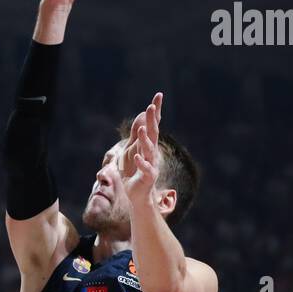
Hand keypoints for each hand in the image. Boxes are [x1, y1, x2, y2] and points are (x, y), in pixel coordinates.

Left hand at [121, 92, 163, 206]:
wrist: (138, 196)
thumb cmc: (135, 172)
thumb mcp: (133, 150)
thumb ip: (137, 134)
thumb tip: (142, 116)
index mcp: (148, 145)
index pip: (153, 125)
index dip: (156, 111)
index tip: (159, 95)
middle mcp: (152, 152)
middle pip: (153, 133)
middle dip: (152, 120)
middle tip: (151, 106)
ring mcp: (151, 164)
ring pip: (149, 150)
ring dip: (145, 139)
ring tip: (141, 129)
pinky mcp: (148, 177)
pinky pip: (145, 169)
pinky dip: (142, 162)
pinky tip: (137, 156)